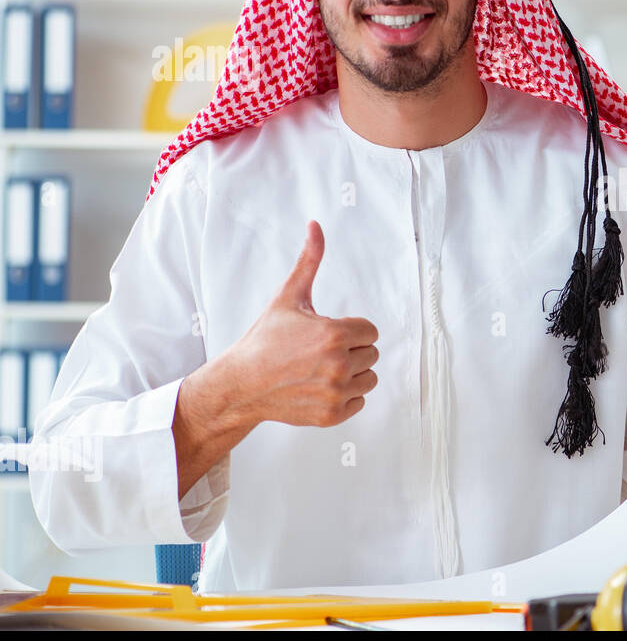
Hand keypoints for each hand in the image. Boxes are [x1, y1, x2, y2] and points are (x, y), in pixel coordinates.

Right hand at [221, 220, 379, 427]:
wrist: (241, 384)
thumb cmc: (264, 340)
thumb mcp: (288, 297)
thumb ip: (309, 261)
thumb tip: (315, 225)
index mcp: (334, 335)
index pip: (370, 331)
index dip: (350, 329)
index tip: (325, 333)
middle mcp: (339, 365)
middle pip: (371, 353)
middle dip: (351, 350)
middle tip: (318, 352)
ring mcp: (336, 393)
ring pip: (369, 378)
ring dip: (351, 373)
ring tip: (320, 369)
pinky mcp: (332, 415)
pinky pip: (360, 401)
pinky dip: (345, 396)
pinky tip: (319, 387)